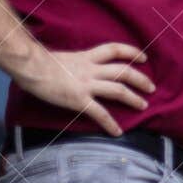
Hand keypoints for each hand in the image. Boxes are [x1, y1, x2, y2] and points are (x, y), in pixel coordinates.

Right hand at [15, 42, 153, 136]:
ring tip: (143, 105)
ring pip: (118, 89)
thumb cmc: (40, 62)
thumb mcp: (64, 57)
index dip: (131, 52)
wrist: (31, 67)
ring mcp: (86, 85)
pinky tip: (117, 132)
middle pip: (123, 70)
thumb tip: (77, 66)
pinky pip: (99, 113)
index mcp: (87, 57)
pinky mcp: (79, 100)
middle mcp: (91, 69)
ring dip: (133, 98)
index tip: (143, 58)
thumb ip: (75, 62)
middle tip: (151, 87)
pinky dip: (110, 123)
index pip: (114, 50)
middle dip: (140, 79)